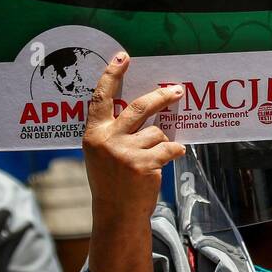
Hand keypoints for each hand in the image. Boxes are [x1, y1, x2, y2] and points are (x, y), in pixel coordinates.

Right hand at [82, 51, 186, 271]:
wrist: (117, 214)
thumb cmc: (112, 181)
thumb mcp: (102, 153)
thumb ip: (116, 130)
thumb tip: (148, 107)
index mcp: (94, 134)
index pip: (101, 98)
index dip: (112, 75)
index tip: (123, 57)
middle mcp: (107, 140)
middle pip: (140, 108)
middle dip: (161, 97)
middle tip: (177, 90)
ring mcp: (125, 153)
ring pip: (157, 133)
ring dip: (160, 143)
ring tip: (150, 160)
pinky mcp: (144, 164)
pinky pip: (169, 147)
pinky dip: (173, 151)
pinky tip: (167, 161)